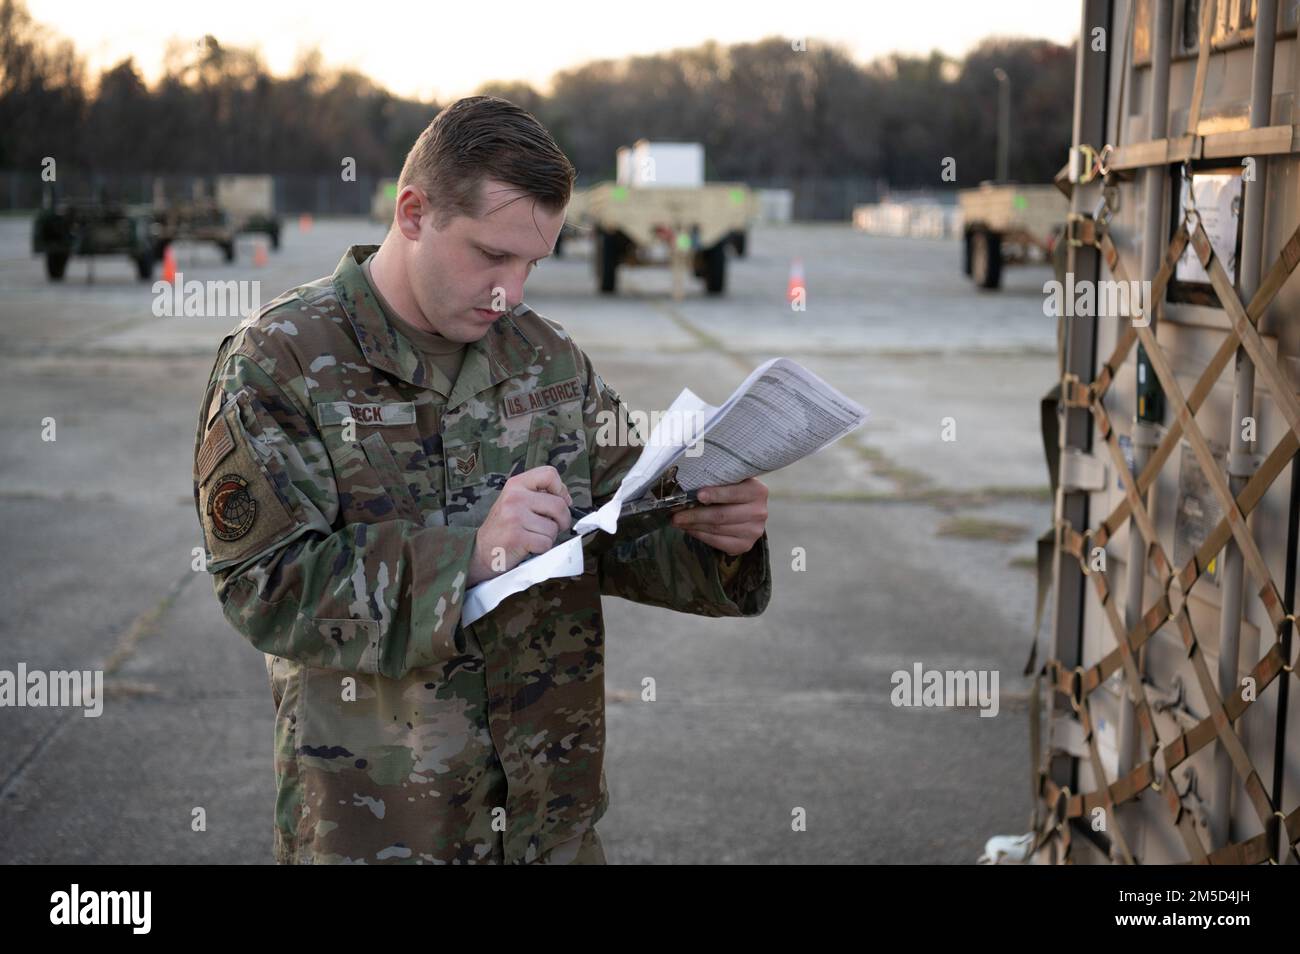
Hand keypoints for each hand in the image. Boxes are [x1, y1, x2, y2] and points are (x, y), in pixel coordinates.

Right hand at [468, 466, 571, 585]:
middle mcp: (515, 497)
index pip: (550, 474)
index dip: (561, 490)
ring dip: (548, 537)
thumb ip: (539, 495)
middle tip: (552, 527)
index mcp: (516, 484)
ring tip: (533, 536)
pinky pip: (546, 543)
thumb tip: (567, 499)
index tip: (559, 501)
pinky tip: (529, 546)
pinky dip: (542, 549)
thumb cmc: (505, 526)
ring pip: (553, 527)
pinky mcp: (516, 537)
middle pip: (559, 505)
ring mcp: (514, 517)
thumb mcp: (517, 501)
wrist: (482, 550)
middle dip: (562, 520)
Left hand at [669, 477, 767, 555]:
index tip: (698, 495)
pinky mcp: (745, 545)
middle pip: (721, 515)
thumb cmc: (736, 490)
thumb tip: (688, 486)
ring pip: (716, 530)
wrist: (751, 510)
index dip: (715, 494)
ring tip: (678, 521)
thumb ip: (718, 481)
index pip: (733, 493)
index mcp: (758, 491)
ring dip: (693, 526)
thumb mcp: (733, 481)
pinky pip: (717, 542)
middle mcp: (759, 512)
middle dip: (695, 515)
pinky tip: (689, 529)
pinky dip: (700, 535)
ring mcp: (753, 531)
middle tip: (675, 515)